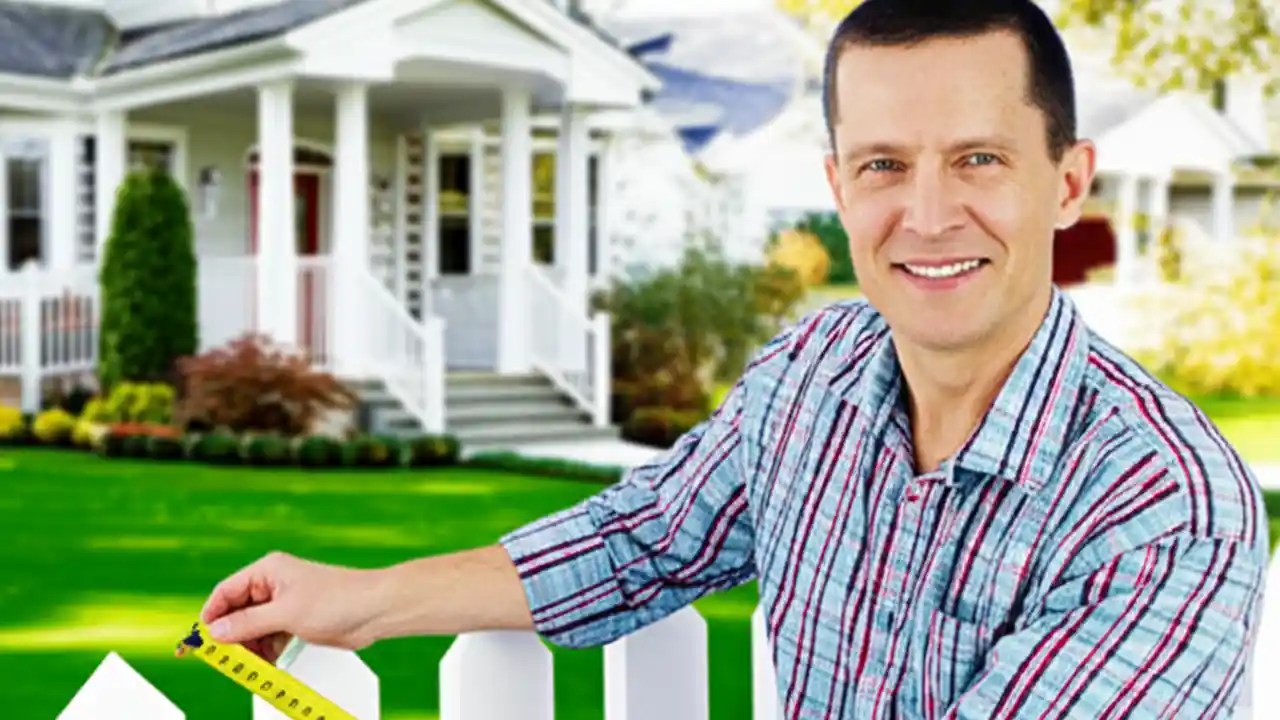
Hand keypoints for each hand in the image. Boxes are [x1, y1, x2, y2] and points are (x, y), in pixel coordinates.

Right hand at [199, 551, 384, 663]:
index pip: (226, 592)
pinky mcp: (296, 620)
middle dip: (232, 636)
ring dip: (250, 647)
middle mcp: (273, 585)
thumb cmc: (339, 600)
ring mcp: (285, 603)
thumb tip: (217, 631)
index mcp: (268, 571)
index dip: (211, 616)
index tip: (202, 640)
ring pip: (253, 628)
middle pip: (237, 612)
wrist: (375, 610)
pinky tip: (269, 663)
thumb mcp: (286, 614)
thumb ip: (249, 624)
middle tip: (228, 659)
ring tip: (254, 664)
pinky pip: (270, 636)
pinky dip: (266, 650)